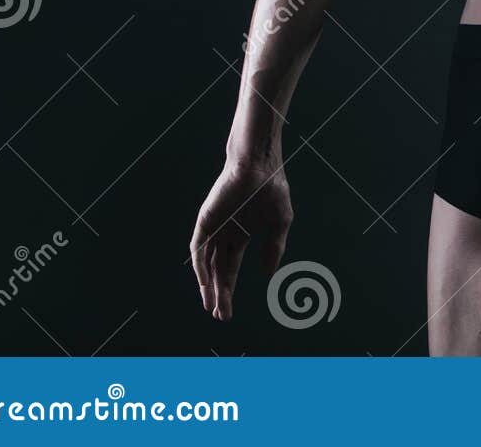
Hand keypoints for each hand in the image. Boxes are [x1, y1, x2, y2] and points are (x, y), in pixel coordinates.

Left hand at [189, 160, 291, 320]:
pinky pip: (199, 246)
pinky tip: (204, 281)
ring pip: (206, 263)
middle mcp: (225, 234)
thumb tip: (267, 275)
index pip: (230, 268)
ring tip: (211, 306)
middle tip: (220, 317)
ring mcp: (214, 227)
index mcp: (241, 235)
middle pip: (217, 271)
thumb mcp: (280, 222)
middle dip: (219, 294)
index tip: (228, 312)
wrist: (261, 165)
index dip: (229, 289)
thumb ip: (274, 248)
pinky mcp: (206, 219)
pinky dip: (200, 265)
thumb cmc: (272, 188)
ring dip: (207, 285)